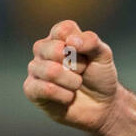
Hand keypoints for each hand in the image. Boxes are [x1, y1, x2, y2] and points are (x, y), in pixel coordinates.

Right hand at [23, 19, 120, 133]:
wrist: (101, 105)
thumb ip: (91, 42)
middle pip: (55, 50)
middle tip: (82, 72)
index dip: (80, 45)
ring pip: (51, 71)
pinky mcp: (31, 89)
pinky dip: (65, 95)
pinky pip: (46, 89)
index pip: (63, 30)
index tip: (88, 55)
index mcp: (59, 36)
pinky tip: (68, 97)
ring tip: (76, 85)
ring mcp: (35, 69)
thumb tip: (71, 41)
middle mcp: (43, 49)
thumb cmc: (99, 76)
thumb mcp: (103, 55)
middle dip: (78, 65)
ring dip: (73, 82)